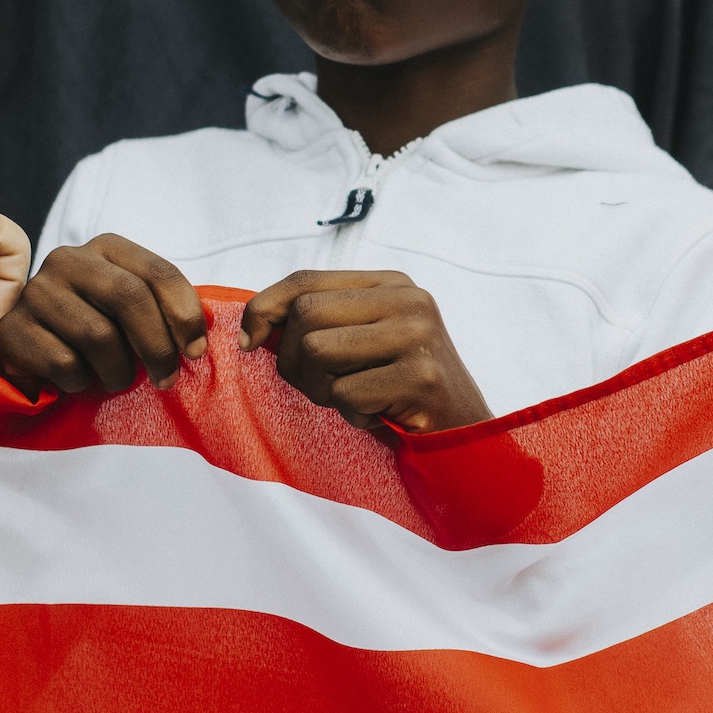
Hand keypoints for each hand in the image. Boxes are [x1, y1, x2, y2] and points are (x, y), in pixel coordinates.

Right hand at [0, 234, 207, 393]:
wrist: (31, 350)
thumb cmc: (95, 328)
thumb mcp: (131, 310)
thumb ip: (165, 307)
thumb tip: (212, 321)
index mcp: (105, 248)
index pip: (158, 272)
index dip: (185, 314)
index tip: (196, 350)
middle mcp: (67, 260)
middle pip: (130, 298)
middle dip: (158, 347)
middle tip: (167, 378)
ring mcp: (36, 293)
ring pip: (99, 336)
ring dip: (119, 371)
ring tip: (116, 378)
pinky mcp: (13, 330)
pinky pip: (66, 364)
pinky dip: (82, 382)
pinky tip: (78, 378)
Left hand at [239, 270, 491, 433]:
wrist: (464, 432)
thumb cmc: (400, 390)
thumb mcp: (363, 343)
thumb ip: (318, 322)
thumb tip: (252, 326)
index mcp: (391, 284)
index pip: (305, 280)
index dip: (264, 308)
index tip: (248, 341)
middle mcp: (408, 300)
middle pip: (305, 315)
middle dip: (294, 361)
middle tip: (323, 387)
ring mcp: (417, 336)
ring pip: (317, 351)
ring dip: (323, 389)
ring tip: (354, 399)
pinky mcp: (420, 377)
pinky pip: (345, 394)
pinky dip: (351, 415)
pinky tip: (378, 416)